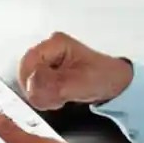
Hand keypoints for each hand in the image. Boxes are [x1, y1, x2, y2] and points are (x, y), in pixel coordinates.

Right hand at [18, 32, 132, 110]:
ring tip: (60, 97)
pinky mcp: (50, 74)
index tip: (43, 93)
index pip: (28, 62)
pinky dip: (46, 98)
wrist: (117, 84)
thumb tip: (32, 86)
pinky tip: (59, 99)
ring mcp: (48, 62)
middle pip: (26, 72)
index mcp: (55, 43)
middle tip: (55, 98)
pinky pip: (36, 88)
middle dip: (37, 90)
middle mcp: (49, 50)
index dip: (32, 81)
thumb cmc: (104, 76)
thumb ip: (53, 84)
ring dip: (42, 95)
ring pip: (30, 82)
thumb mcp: (79, 82)